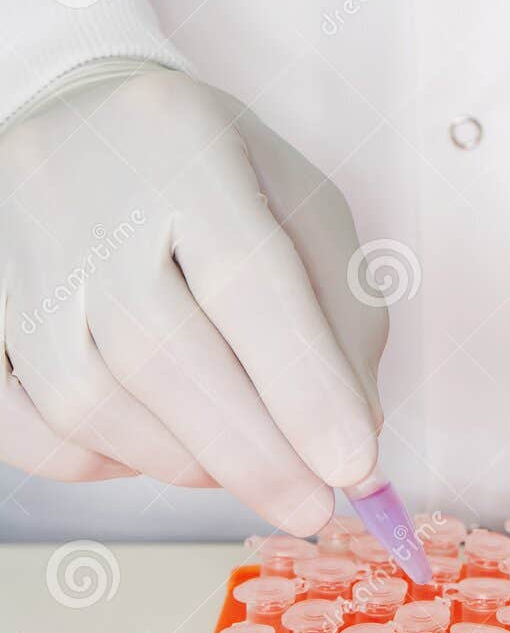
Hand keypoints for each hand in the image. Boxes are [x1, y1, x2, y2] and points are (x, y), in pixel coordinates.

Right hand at [0, 68, 385, 532]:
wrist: (87, 125)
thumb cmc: (214, 175)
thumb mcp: (301, 207)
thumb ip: (339, 318)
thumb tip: (351, 444)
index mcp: (180, 138)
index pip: (244, 276)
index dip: (301, 384)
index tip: (352, 466)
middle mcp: (77, 188)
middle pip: (160, 351)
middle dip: (250, 452)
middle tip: (310, 507)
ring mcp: (10, 249)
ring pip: (87, 402)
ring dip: (181, 459)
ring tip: (239, 460)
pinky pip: (23, 424)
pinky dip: (98, 462)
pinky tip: (153, 443)